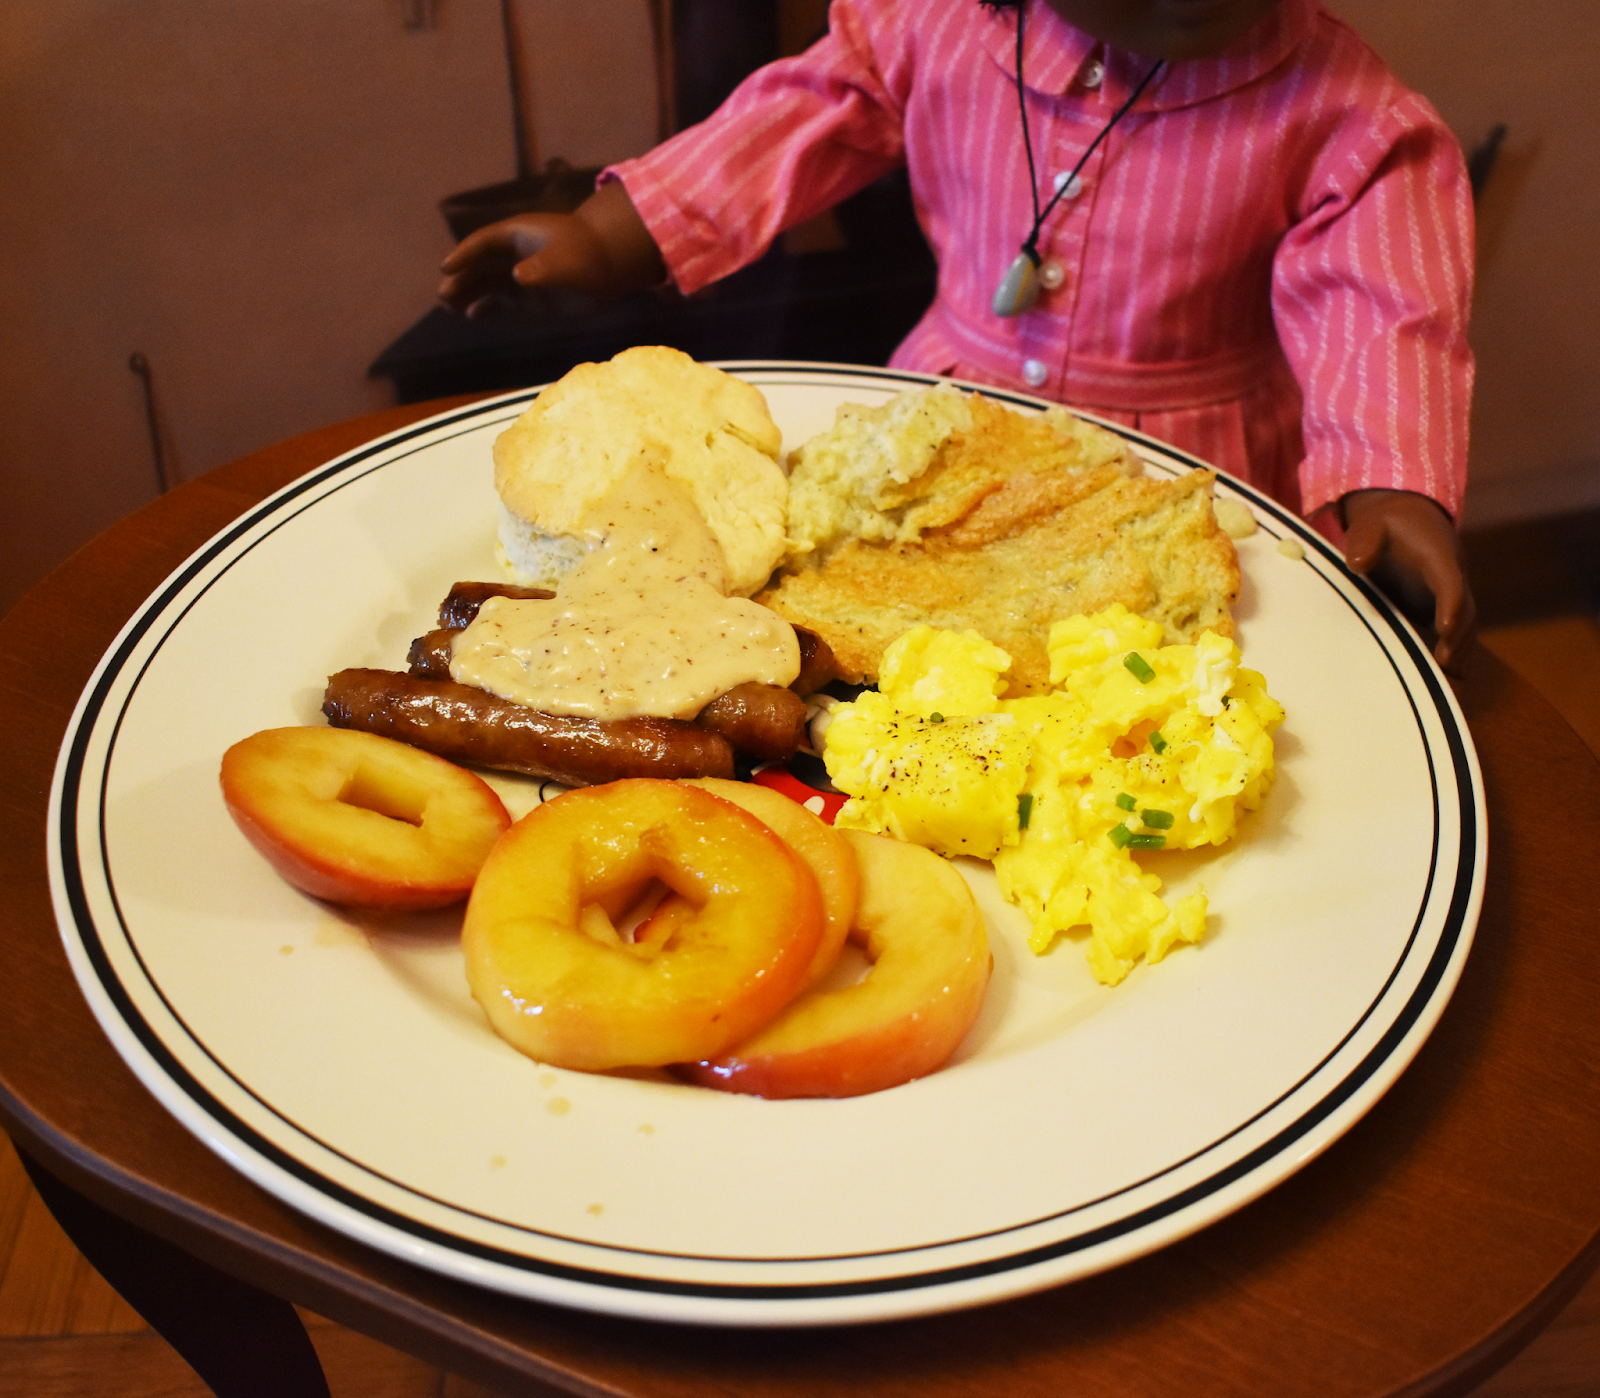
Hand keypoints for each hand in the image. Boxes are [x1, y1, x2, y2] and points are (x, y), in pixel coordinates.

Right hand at [437, 180, 665, 318]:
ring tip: (448, 308)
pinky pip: (502, 302)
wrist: (612, 268)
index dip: (464, 254)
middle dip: (461, 279)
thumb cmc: (588, 256)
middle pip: (480, 265)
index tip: (446, 267)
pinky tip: (470, 315)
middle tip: (443, 296)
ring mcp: (522, 276)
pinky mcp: (531, 298)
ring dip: (468, 294)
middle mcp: (515, 254)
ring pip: (487, 284)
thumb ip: (541, 269)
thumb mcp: (566, 261)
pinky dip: (486, 307)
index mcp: (519, 235)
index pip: (484, 243)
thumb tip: (518, 277)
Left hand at [1342, 489, 1476, 670]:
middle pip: (1465, 608)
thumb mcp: (1371, 523)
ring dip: (1460, 648)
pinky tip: (1447, 677)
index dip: (1450, 605)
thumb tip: (1356, 565)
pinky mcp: (1439, 604)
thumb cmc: (1386, 521)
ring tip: (1450, 679)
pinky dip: (1453, 648)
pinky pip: (1454, 628)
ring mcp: (1449, 591)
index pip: (1450, 582)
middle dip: (1458, 636)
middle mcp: (1452, 575)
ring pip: (1465, 622)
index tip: (1444, 627)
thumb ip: (1364, 541)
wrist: (1406, 517)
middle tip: (1444, 663)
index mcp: (1438, 556)